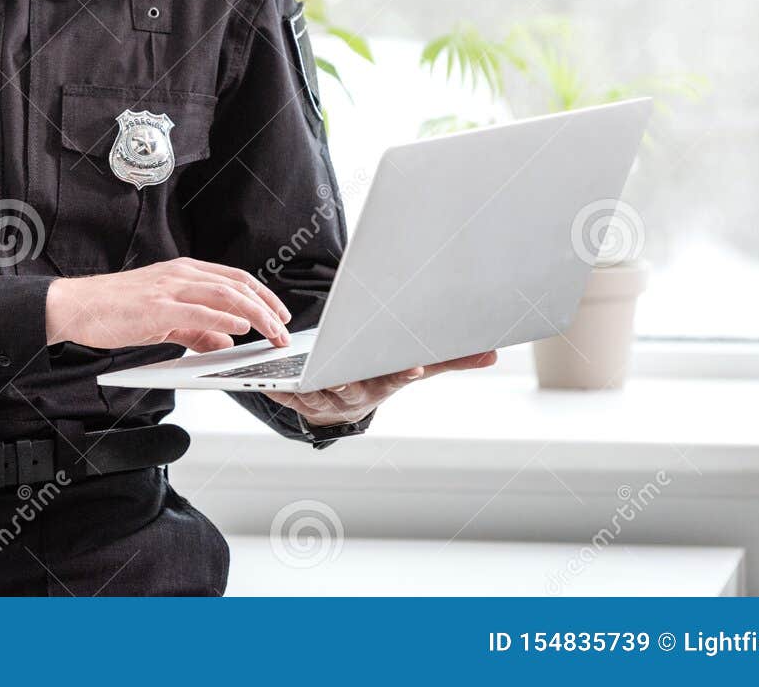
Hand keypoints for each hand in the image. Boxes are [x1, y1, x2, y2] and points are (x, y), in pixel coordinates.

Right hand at [45, 257, 293, 352]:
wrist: (78, 306)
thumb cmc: (116, 310)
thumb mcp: (164, 320)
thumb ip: (197, 329)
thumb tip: (226, 339)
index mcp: (184, 272)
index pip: (236, 279)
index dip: (264, 297)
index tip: (281, 315)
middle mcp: (182, 274)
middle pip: (238, 286)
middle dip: (268, 309)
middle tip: (284, 330)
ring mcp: (170, 288)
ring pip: (226, 295)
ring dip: (256, 316)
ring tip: (272, 333)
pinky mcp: (158, 307)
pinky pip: (199, 311)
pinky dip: (225, 318)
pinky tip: (241, 328)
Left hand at [261, 350, 498, 425]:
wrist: (342, 405)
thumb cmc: (378, 376)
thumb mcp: (412, 367)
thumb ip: (449, 360)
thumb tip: (493, 353)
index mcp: (382, 382)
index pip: (396, 378)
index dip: (403, 373)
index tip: (410, 366)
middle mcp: (354, 393)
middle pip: (352, 385)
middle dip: (347, 377)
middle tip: (342, 370)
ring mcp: (325, 399)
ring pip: (314, 391)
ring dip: (305, 383)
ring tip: (298, 372)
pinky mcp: (296, 400)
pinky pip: (283, 394)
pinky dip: (275, 387)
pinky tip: (266, 378)